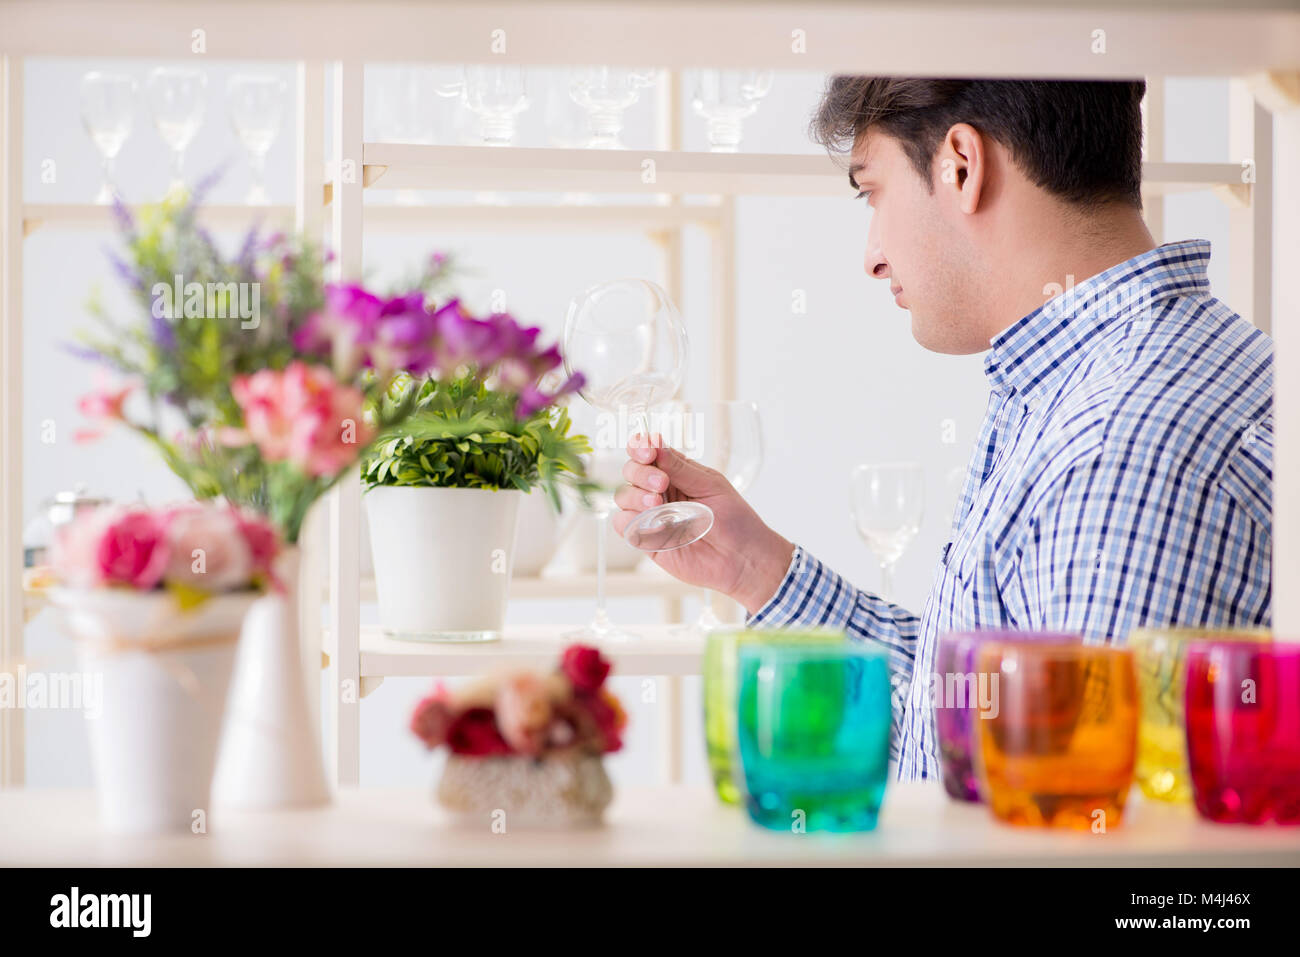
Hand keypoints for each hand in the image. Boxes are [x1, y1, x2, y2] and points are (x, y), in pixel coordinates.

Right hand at [611, 433, 794, 615]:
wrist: (742, 559)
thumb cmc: (735, 520)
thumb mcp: (711, 486)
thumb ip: (681, 468)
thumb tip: (656, 446)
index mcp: (676, 473)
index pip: (648, 452)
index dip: (641, 447)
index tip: (648, 450)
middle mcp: (660, 492)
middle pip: (631, 471)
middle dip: (641, 472)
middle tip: (662, 483)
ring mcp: (652, 515)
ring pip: (623, 496)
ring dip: (635, 495)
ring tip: (657, 502)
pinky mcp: (647, 539)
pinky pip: (624, 524)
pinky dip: (632, 520)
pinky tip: (654, 524)